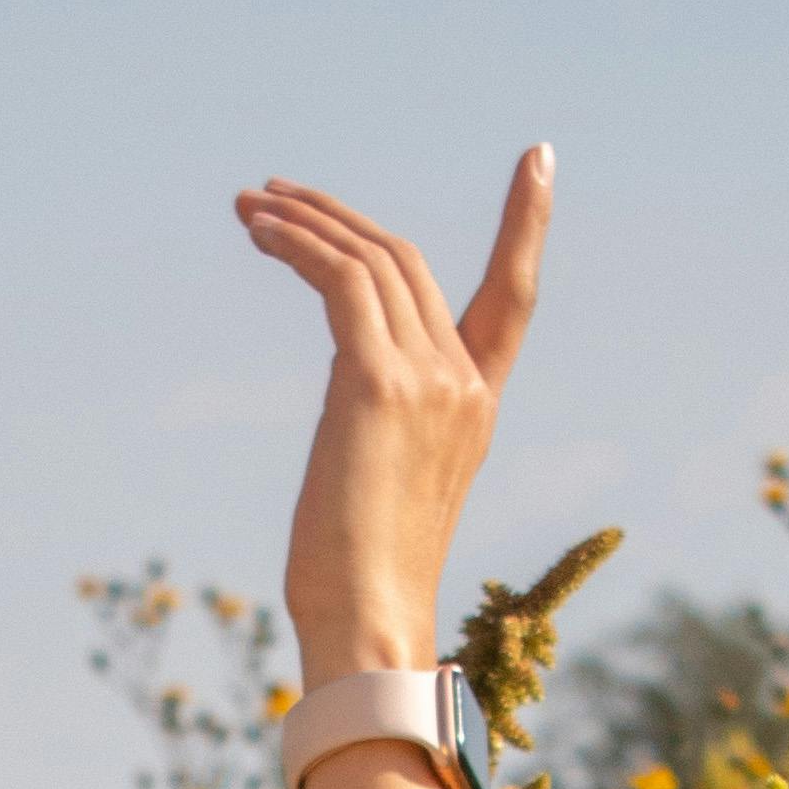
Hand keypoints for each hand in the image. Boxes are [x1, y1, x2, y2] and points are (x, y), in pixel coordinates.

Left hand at [235, 151, 551, 686]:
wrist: (366, 628)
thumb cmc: (359, 591)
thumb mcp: (384, 492)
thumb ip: (382, 430)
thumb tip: (349, 410)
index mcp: (476, 409)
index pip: (513, 298)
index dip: (526, 225)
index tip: (538, 160)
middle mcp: (462, 384)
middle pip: (406, 263)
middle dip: (339, 220)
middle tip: (274, 201)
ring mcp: (427, 379)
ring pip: (369, 261)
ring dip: (304, 224)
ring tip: (250, 209)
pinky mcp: (376, 382)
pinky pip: (337, 280)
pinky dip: (297, 246)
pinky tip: (259, 233)